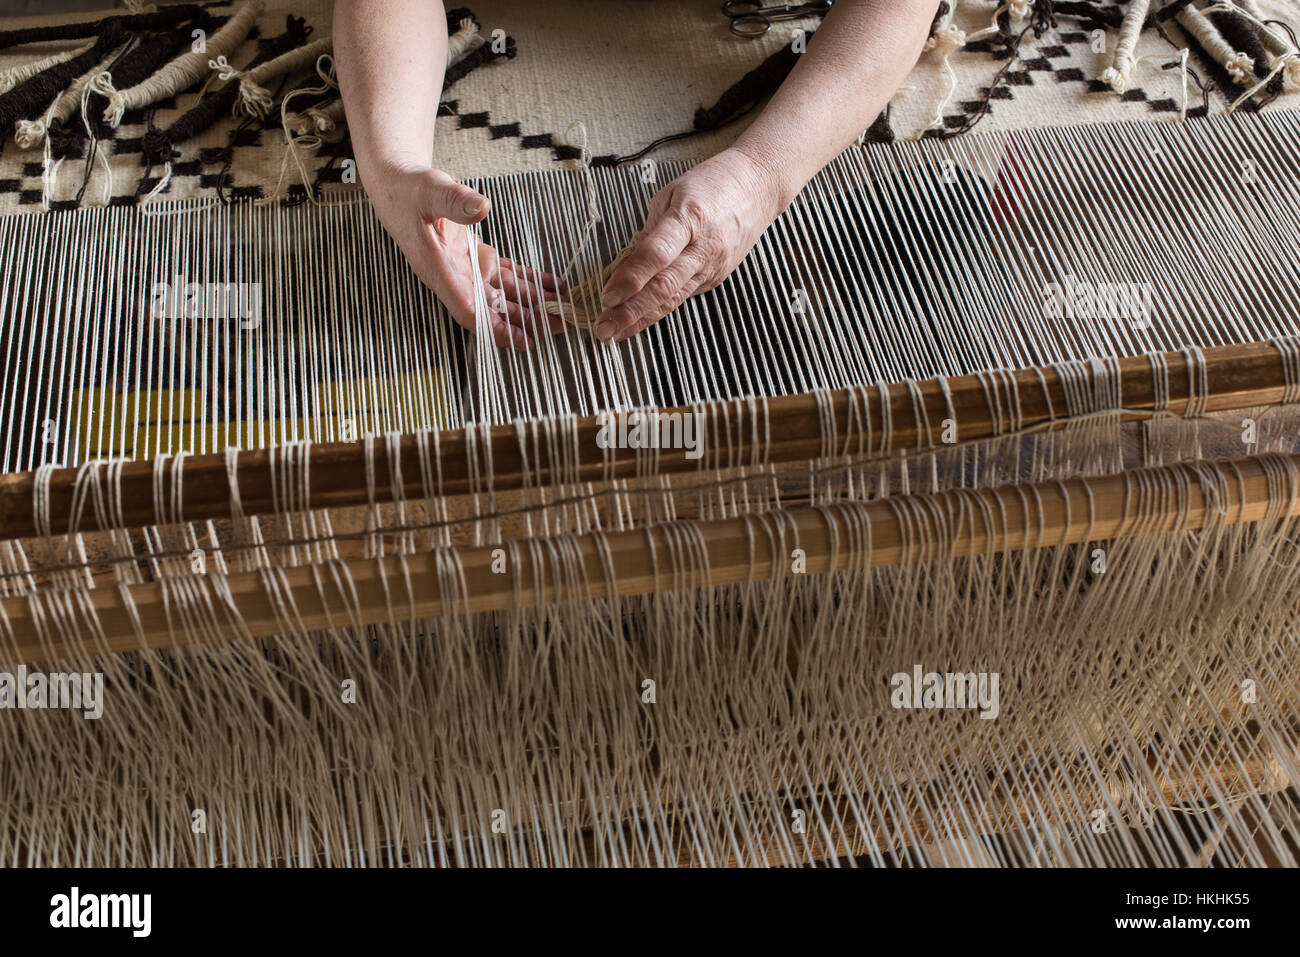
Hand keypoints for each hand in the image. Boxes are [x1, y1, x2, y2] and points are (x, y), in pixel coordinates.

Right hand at [368, 163, 564, 348]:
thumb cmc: (409, 193)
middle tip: (559, 324)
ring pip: (506, 294)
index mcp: (441, 271)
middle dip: (527, 320)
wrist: (398, 189)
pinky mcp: (478, 258)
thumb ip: (453, 200)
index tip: (523, 340)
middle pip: (495, 309)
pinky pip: (507, 275)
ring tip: (564, 308)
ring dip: (534, 303)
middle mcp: (457, 278)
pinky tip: (553, 285)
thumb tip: (482, 206)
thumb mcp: (429, 191)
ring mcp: (469, 270)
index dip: (496, 329)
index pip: (470, 311)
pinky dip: (530, 280)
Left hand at [592, 147, 785, 342]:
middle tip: (603, 329)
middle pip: (663, 286)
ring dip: (642, 319)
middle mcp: (704, 247)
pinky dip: (659, 310)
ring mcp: (713, 266)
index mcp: (689, 218)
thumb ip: (649, 231)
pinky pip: (683, 296)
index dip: (630, 278)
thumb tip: (627, 264)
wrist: (760, 186)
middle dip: (630, 312)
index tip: (606, 296)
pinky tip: (640, 320)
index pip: (656, 255)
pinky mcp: (717, 277)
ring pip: (673, 299)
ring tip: (615, 333)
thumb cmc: (714, 183)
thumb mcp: (671, 194)